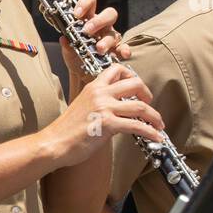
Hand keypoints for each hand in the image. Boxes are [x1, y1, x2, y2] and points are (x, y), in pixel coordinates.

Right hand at [38, 62, 164, 166]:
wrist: (54, 143)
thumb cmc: (65, 130)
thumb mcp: (82, 107)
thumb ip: (99, 103)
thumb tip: (116, 109)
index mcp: (93, 87)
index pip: (117, 69)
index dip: (132, 76)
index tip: (137, 89)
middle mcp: (100, 93)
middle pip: (135, 84)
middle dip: (148, 94)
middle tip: (150, 105)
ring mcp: (104, 108)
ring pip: (141, 106)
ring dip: (155, 116)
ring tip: (159, 125)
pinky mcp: (108, 124)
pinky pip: (137, 126)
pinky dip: (150, 132)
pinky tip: (155, 137)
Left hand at [61, 0, 130, 85]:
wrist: (82, 75)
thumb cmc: (76, 57)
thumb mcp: (68, 52)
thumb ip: (67, 45)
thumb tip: (64, 39)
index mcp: (88, 19)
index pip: (90, 2)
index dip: (85, 4)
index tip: (76, 14)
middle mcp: (102, 26)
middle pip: (109, 14)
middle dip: (99, 21)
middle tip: (87, 31)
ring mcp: (111, 37)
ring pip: (114, 33)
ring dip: (106, 40)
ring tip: (99, 49)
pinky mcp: (118, 50)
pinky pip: (124, 48)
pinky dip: (125, 50)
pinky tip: (123, 54)